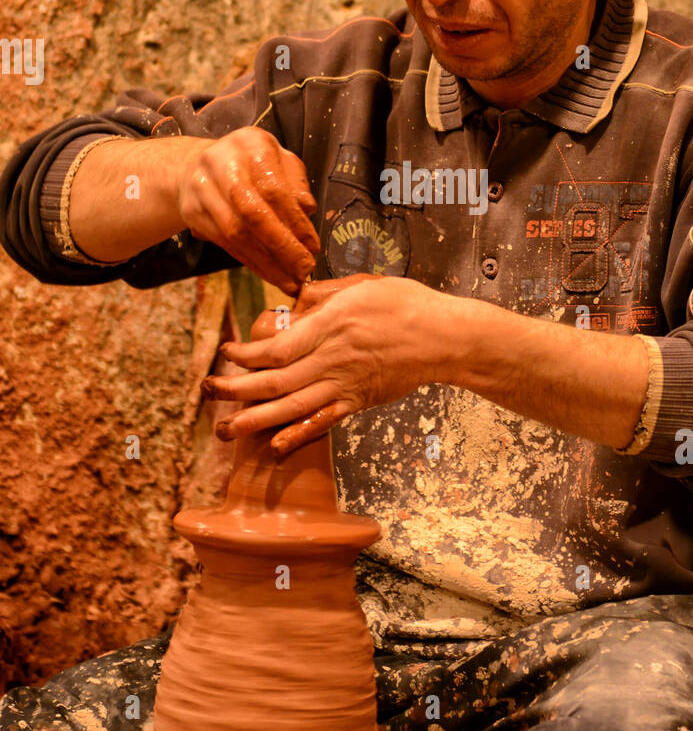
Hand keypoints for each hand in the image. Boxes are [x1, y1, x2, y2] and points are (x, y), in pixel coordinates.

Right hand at [177, 126, 319, 295]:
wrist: (198, 165)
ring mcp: (202, 188)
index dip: (295, 221)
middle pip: (251, 212)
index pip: (274, 189)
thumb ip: (295, 183)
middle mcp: (221, 163)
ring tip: (290, 281)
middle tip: (304, 269)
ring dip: (266, 263)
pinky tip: (270, 274)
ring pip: (235, 233)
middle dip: (281, 246)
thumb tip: (308, 210)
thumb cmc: (251, 164)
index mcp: (250, 144)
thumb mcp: (279, 160)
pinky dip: (250, 262)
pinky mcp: (192, 212)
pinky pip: (224, 243)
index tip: (313, 247)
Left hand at [200, 274, 446, 454]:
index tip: (225, 353)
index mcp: (331, 326)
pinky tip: (275, 446)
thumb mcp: (364, 284)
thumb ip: (325, 293)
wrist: (446, 339)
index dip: (245, 355)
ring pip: (292, 407)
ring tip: (224, 430)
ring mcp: (346, 385)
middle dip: (235, 389)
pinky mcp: (359, 402)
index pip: (277, 348)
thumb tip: (295, 298)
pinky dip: (298, 435)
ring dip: (255, 420)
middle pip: (275, 381)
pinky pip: (323, 422)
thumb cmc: (408, 304)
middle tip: (206, 392)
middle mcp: (333, 359)